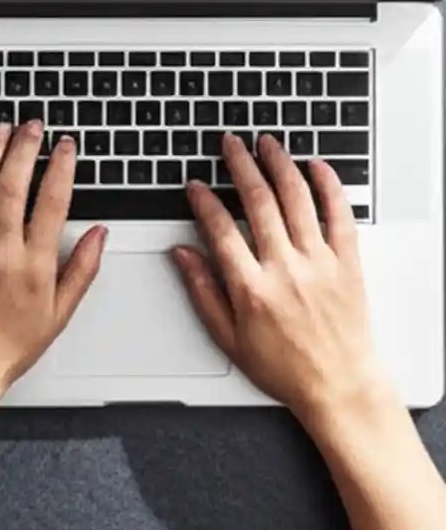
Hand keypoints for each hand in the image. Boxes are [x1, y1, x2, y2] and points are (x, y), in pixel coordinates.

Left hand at [0, 121, 108, 402]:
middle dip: (25, 146)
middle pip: (13, 183)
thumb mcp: (59, 315)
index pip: (53, 200)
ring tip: (0, 130)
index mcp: (34, 264)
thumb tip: (99, 234)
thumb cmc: (6, 348)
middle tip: (32, 126)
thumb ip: (82, 270)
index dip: (61, 166)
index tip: (66, 147)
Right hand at [172, 133, 389, 419]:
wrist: (339, 385)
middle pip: (258, 202)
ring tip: (267, 144)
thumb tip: (182, 254)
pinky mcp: (348, 263)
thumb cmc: (284, 367)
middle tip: (230, 144)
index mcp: (251, 288)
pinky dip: (329, 187)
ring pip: (297, 199)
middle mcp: (285, 269)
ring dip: (279, 165)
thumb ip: (202, 290)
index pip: (220, 229)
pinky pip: (339, 215)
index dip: (204, 201)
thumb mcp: (228, 337)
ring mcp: (319, 263)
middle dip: (240, 165)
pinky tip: (317, 167)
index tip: (195, 185)